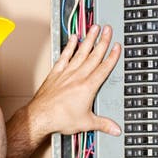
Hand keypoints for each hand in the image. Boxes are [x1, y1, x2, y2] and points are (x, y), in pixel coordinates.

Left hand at [27, 24, 121, 140]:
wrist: (40, 117)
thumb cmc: (59, 119)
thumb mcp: (86, 123)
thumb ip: (103, 124)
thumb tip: (115, 129)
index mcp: (88, 87)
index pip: (104, 68)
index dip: (112, 57)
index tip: (117, 46)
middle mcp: (78, 77)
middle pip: (94, 56)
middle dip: (103, 41)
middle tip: (109, 29)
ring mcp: (66, 73)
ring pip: (80, 52)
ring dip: (88, 39)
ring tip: (95, 28)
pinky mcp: (56, 73)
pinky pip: (64, 56)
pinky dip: (69, 46)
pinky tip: (73, 38)